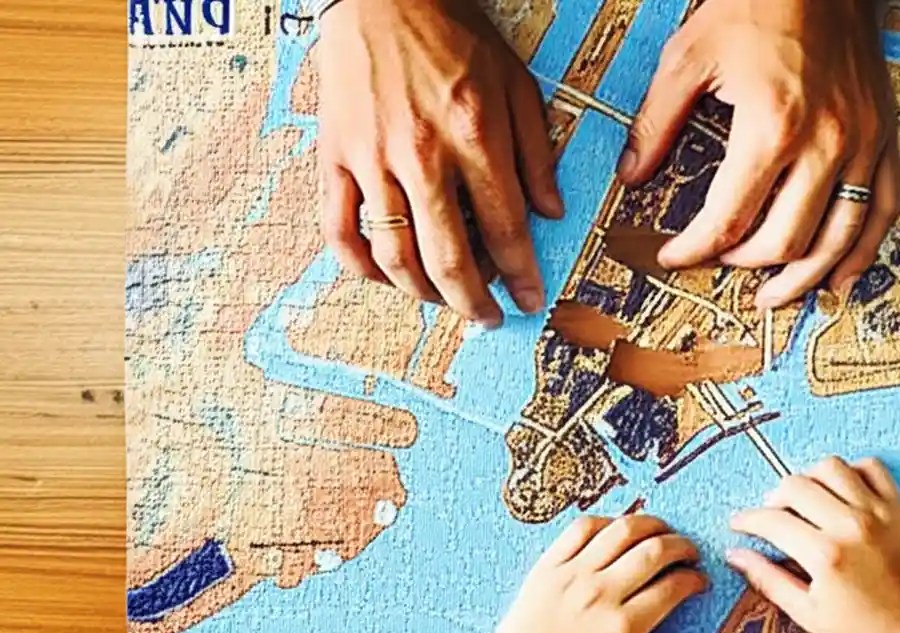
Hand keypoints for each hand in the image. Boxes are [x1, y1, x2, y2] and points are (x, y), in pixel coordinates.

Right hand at [317, 0, 562, 326]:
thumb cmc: (452, 33)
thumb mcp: (515, 83)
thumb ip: (536, 152)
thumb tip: (550, 211)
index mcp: (474, 137)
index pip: (505, 230)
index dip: (522, 275)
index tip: (531, 300)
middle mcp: (422, 156)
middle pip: (450, 259)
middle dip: (474, 302)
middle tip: (488, 317)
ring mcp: (372, 160)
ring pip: (396, 257)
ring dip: (423, 294)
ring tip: (444, 301)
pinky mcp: (334, 158)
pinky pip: (340, 231)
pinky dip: (361, 266)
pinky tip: (386, 276)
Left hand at [436, 515, 715, 632]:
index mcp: (621, 628)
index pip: (673, 586)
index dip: (694, 579)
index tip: (698, 581)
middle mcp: (598, 594)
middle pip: (654, 550)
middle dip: (681, 546)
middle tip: (688, 553)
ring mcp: (569, 576)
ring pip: (621, 530)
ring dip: (649, 525)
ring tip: (660, 532)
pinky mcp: (545, 568)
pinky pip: (579, 529)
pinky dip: (605, 522)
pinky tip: (616, 530)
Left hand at [618, 0, 899, 308]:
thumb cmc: (756, 3)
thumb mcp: (689, 55)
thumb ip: (656, 122)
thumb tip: (632, 176)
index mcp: (772, 127)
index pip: (729, 218)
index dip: (694, 249)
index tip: (672, 256)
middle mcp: (825, 144)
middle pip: (783, 240)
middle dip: (743, 266)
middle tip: (719, 267)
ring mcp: (862, 144)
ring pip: (838, 240)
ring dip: (804, 279)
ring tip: (774, 298)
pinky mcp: (884, 137)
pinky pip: (883, 210)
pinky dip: (864, 252)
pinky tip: (841, 276)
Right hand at [728, 458, 899, 632]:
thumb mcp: (809, 614)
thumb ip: (769, 580)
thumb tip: (735, 555)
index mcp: (825, 555)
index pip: (771, 520)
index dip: (747, 519)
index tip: (740, 523)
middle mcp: (851, 525)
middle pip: (795, 485)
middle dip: (773, 498)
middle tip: (771, 516)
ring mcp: (878, 513)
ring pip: (830, 466)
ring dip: (809, 478)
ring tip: (805, 500)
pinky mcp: (899, 509)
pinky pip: (871, 467)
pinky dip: (851, 471)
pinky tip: (842, 492)